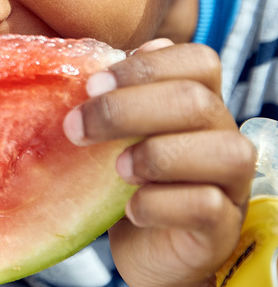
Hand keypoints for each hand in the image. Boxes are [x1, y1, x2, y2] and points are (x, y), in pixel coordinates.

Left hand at [62, 40, 255, 286]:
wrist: (143, 246)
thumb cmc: (125, 176)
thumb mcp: (115, 131)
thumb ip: (109, 95)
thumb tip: (86, 67)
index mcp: (199, 101)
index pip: (198, 60)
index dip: (146, 66)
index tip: (92, 84)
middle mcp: (222, 134)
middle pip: (196, 101)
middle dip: (126, 110)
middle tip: (76, 127)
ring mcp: (230, 182)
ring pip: (221, 151)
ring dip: (156, 155)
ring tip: (116, 169)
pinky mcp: (222, 226)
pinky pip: (206, 205)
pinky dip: (160, 204)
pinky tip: (130, 208)